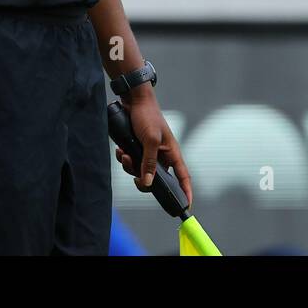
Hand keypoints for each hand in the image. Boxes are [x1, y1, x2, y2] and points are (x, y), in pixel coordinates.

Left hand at [113, 91, 192, 207]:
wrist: (133, 100)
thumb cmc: (147, 116)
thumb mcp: (150, 140)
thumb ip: (149, 162)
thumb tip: (148, 183)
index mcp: (172, 153)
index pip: (183, 177)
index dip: (186, 192)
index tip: (186, 207)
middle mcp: (162, 155)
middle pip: (155, 179)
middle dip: (142, 178)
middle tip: (135, 174)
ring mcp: (149, 152)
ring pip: (140, 171)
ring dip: (130, 166)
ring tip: (125, 154)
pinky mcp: (137, 148)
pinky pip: (131, 162)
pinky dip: (125, 158)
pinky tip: (121, 150)